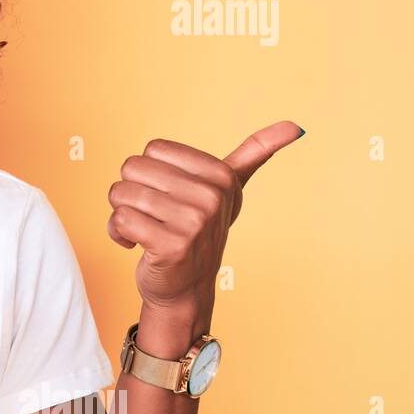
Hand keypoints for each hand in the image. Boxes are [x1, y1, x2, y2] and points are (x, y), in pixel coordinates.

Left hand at [106, 121, 304, 319]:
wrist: (187, 288)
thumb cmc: (199, 231)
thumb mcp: (230, 189)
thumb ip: (256, 153)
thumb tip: (295, 125)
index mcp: (221, 175)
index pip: (152, 150)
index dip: (149, 173)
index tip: (169, 196)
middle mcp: (212, 196)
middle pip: (132, 168)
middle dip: (131, 192)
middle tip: (154, 215)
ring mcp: (194, 222)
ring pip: (121, 193)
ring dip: (122, 214)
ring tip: (145, 229)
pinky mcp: (172, 246)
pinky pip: (120, 220)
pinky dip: (118, 234)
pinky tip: (137, 246)